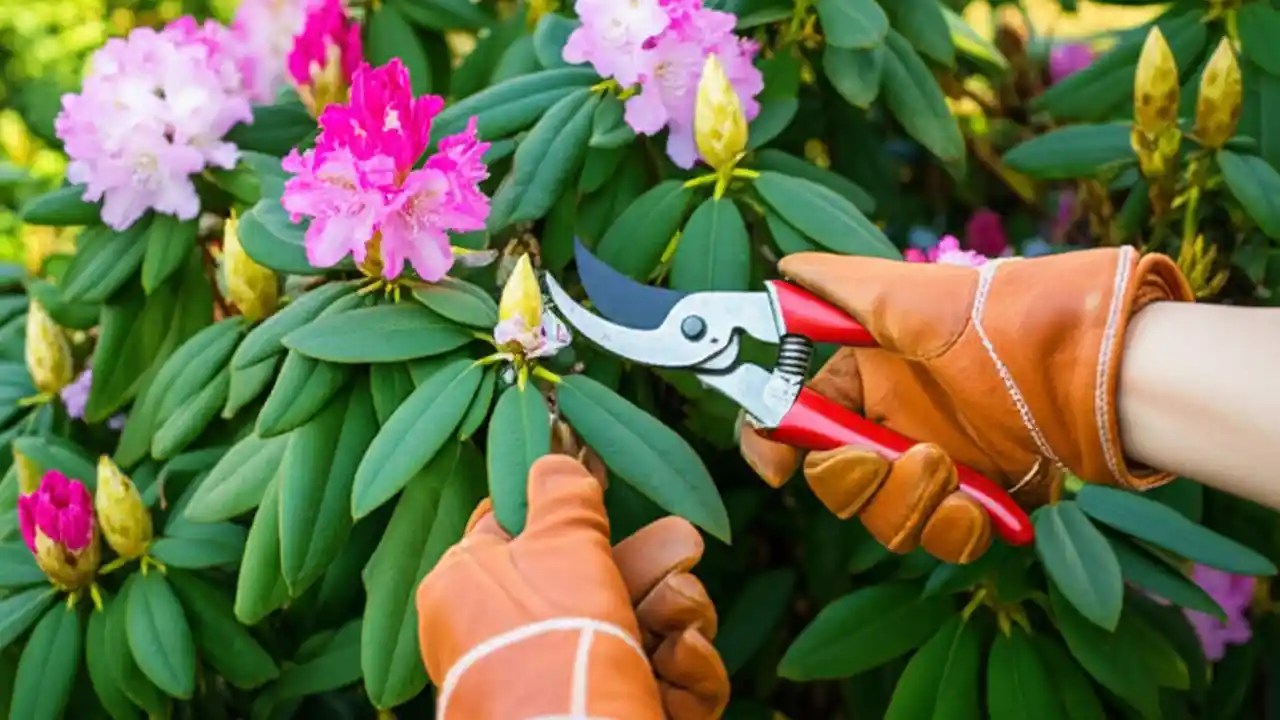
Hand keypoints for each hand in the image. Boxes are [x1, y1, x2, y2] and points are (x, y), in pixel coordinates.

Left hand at [416, 454, 727, 719]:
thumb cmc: (554, 638)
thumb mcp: (559, 542)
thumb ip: (561, 493)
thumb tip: (553, 459)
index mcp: (471, 588)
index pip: (518, 531)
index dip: (568, 510)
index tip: (605, 486)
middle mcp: (509, 640)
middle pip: (600, 579)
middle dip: (654, 566)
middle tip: (682, 549)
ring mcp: (562, 682)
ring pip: (644, 626)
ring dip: (678, 616)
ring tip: (678, 629)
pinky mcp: (613, 714)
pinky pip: (664, 677)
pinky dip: (685, 672)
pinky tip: (679, 662)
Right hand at [740, 248, 1193, 562]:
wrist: (1091, 367)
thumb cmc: (1000, 320)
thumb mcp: (911, 295)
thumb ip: (838, 287)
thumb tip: (783, 271)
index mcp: (865, 377)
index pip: (793, 419)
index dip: (773, 445)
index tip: (778, 467)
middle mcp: (893, 424)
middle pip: (833, 481)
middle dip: (850, 477)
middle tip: (880, 457)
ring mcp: (936, 467)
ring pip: (883, 519)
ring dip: (904, 502)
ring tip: (947, 471)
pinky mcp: (980, 501)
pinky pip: (941, 538)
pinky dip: (952, 528)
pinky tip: (976, 503)